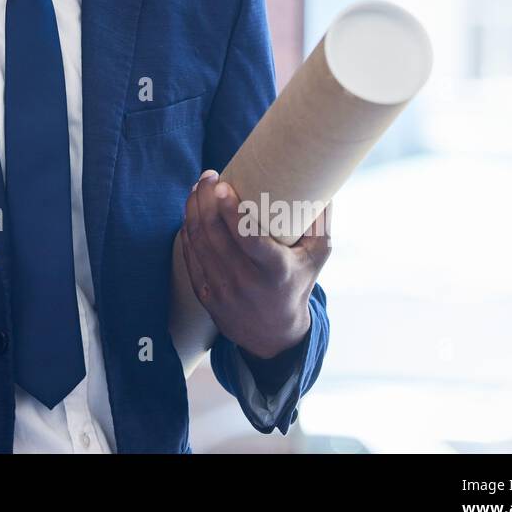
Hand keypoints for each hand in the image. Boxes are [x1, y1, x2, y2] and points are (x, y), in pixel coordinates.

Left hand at [179, 169, 330, 358]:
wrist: (273, 335)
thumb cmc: (297, 284)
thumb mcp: (316, 258)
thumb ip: (321, 223)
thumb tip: (323, 187)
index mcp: (275, 271)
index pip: (248, 239)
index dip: (231, 211)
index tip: (222, 185)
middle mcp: (245, 282)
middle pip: (216, 234)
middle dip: (206, 199)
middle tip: (209, 176)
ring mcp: (222, 290)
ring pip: (199, 241)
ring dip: (194, 209)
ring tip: (199, 187)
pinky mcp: (205, 295)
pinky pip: (190, 256)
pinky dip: (188, 230)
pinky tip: (191, 211)